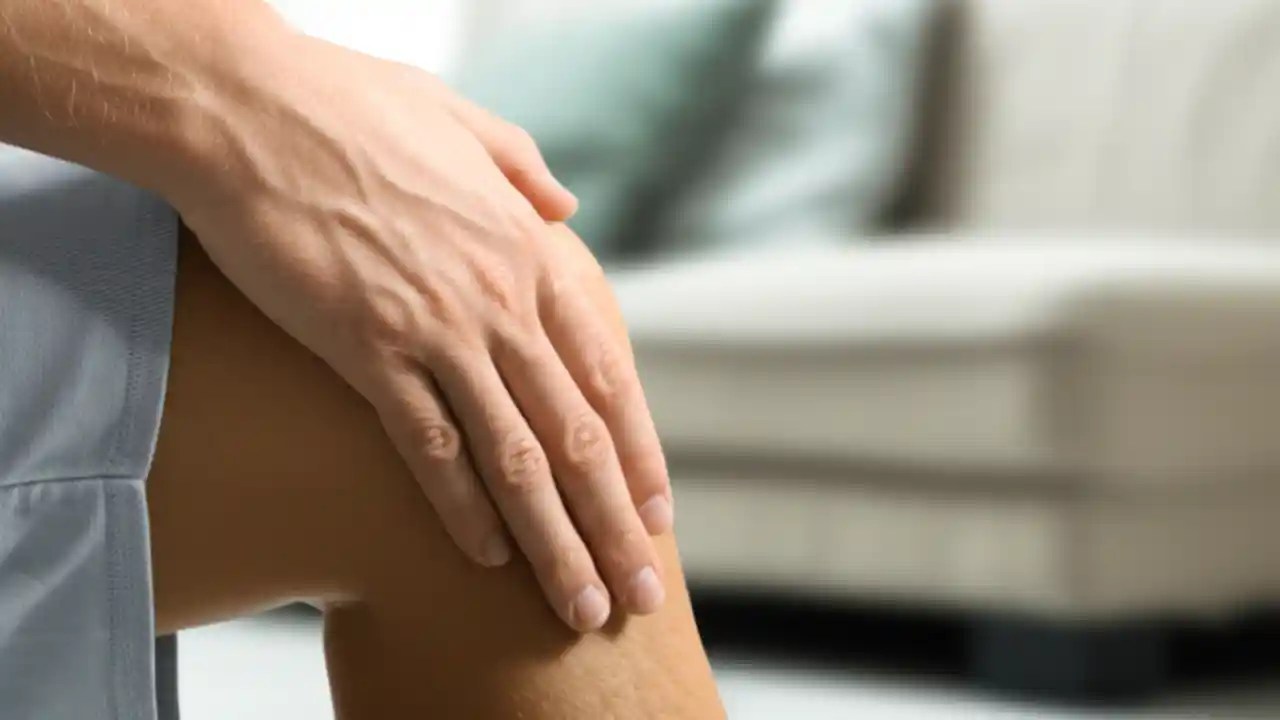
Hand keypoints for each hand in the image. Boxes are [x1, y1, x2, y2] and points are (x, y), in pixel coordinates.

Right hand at [170, 31, 673, 630]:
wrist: (253, 110)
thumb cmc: (353, 108)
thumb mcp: (464, 120)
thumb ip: (525, 168)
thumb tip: (566, 207)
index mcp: (530, 253)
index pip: (607, 376)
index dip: (639, 455)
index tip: (658, 514)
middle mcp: (501, 302)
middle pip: (577, 435)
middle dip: (614, 524)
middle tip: (637, 593)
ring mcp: (439, 329)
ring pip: (517, 457)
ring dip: (554, 540)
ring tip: (579, 603)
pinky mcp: (368, 349)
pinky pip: (428, 446)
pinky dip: (461, 507)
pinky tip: (487, 557)